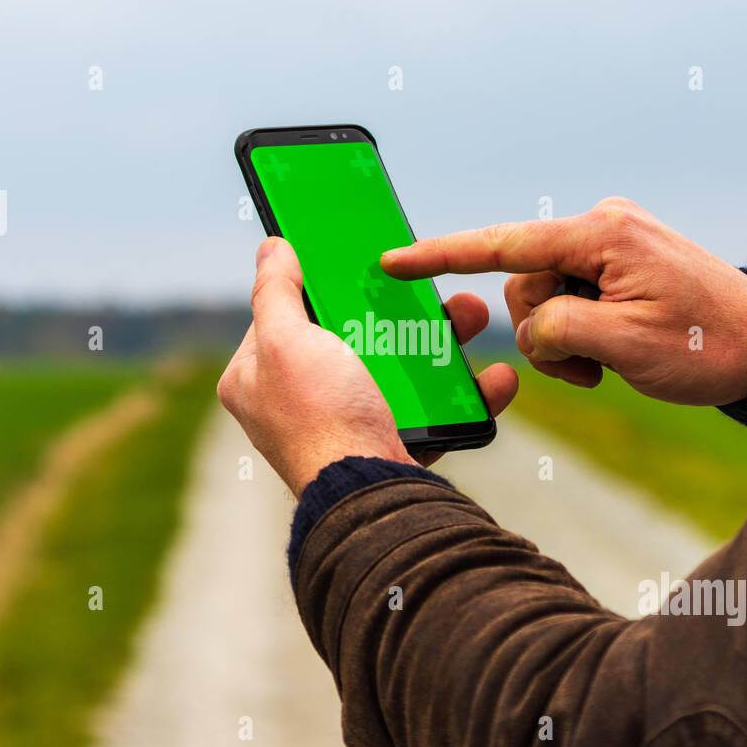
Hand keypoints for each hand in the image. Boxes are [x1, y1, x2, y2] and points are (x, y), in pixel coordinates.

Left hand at [218, 237, 518, 495]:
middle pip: (349, 337)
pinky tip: (490, 378)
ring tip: (473, 316)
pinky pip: (431, 410)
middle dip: (396, 309)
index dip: (317, 284)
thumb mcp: (285, 341)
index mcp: (256, 379)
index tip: (353, 261)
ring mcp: (344, 426)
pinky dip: (462, 393)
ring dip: (441, 342)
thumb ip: (274, 291)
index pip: (282, 315)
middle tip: (429, 286)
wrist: (371, 499)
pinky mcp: (388, 446)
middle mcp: (296, 404)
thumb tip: (271, 247)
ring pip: (397, 369)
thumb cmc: (320, 420)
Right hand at [380, 196, 746, 406]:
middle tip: (591, 368)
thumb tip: (530, 326)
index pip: (503, 244)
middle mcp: (600, 227)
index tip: (392, 262)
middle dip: (544, 334)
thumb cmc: (708, 345)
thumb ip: (557, 330)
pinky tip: (614, 353)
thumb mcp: (625, 347)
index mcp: (601, 235)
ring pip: (543, 301)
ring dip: (564, 342)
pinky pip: (570, 300)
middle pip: (523, 285)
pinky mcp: (616, 265)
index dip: (441, 255)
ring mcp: (609, 244)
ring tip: (608, 365)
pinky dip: (579, 335)